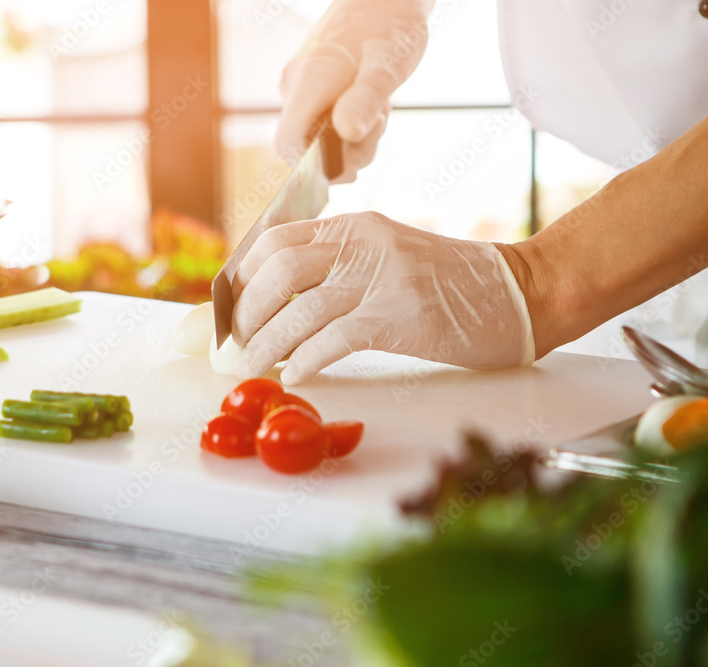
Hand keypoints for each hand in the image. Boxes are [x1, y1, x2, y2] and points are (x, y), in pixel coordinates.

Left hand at [230, 212, 535, 384]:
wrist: (522, 291)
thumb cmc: (452, 285)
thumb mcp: (388, 258)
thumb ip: (340, 268)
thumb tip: (280, 303)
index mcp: (355, 227)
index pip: (277, 239)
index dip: (242, 276)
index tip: (228, 309)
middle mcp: (363, 245)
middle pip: (278, 270)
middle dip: (246, 313)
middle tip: (236, 345)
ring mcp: (382, 278)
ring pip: (299, 309)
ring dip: (265, 345)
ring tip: (252, 368)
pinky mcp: (400, 315)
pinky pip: (333, 339)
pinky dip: (304, 360)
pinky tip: (294, 375)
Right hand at [275, 0, 433, 181]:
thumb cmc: (388, 26)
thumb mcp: (386, 67)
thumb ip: (365, 101)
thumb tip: (347, 136)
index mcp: (307, 83)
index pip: (287, 144)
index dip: (311, 168)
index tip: (349, 168)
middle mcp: (294, 88)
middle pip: (306, 145)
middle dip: (345, 150)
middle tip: (378, 126)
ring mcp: (300, 88)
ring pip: (318, 135)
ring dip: (353, 136)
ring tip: (379, 108)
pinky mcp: (310, 88)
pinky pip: (323, 121)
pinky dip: (349, 122)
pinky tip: (370, 102)